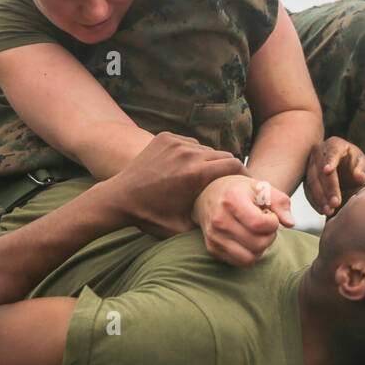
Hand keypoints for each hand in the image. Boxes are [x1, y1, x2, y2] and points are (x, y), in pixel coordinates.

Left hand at [107, 132, 245, 238]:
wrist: (119, 198)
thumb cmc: (151, 216)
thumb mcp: (183, 227)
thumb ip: (209, 221)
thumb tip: (230, 221)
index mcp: (196, 174)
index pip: (233, 165)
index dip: (243, 174)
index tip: (245, 183)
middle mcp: (188, 154)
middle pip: (221, 155)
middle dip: (227, 168)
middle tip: (228, 181)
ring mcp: (175, 142)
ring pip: (205, 149)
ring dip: (208, 161)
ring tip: (206, 176)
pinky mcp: (165, 137)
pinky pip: (189, 143)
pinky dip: (192, 154)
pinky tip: (186, 168)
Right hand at [192, 174, 293, 267]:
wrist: (210, 194)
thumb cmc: (241, 191)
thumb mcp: (262, 188)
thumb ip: (280, 202)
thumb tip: (290, 223)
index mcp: (231, 199)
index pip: (259, 224)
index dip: (273, 222)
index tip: (270, 215)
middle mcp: (219, 219)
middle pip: (257, 243)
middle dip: (269, 236)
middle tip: (265, 225)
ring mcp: (213, 236)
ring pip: (250, 258)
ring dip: (260, 248)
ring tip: (256, 233)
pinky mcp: (212, 248)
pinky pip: (240, 262)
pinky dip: (250, 254)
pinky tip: (247, 239)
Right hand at [305, 136, 364, 216]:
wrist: (348, 176)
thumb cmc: (359, 168)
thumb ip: (364, 170)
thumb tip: (359, 176)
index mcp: (335, 144)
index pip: (332, 152)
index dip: (329, 161)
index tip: (327, 170)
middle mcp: (319, 152)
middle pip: (320, 170)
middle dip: (327, 188)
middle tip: (336, 203)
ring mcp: (310, 165)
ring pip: (311, 182)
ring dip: (320, 198)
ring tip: (329, 210)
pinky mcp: (306, 178)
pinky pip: (308, 191)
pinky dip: (315, 202)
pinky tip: (323, 210)